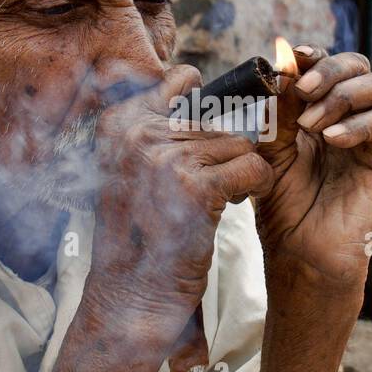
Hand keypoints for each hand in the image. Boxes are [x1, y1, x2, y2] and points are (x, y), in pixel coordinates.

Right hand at [82, 64, 274, 368]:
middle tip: (204, 186)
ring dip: (236, 172)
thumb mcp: (129, 166)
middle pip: (217, 118)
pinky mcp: (197, 185)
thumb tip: (193, 78)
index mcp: (118, 120)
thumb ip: (153, 123)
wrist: (129, 294)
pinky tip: (227, 206)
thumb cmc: (137, 232)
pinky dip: (253, 188)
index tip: (198, 146)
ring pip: (238, 143)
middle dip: (221, 151)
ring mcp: (167, 156)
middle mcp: (138, 131)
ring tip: (211, 201)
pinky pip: (253, 167)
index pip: (182, 78)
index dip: (204, 109)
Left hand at [255, 46, 371, 291]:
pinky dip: (360, 123)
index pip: (325, 66)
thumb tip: (284, 66)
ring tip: (312, 124)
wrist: (300, 252)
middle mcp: (351, 116)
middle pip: (356, 66)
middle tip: (302, 91)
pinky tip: (333, 139)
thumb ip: (279, 110)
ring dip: (341, 96)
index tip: (293, 57)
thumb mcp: (272, 149)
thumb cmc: (283, 204)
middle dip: (329, 71)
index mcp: (320, 108)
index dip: (313, 56)